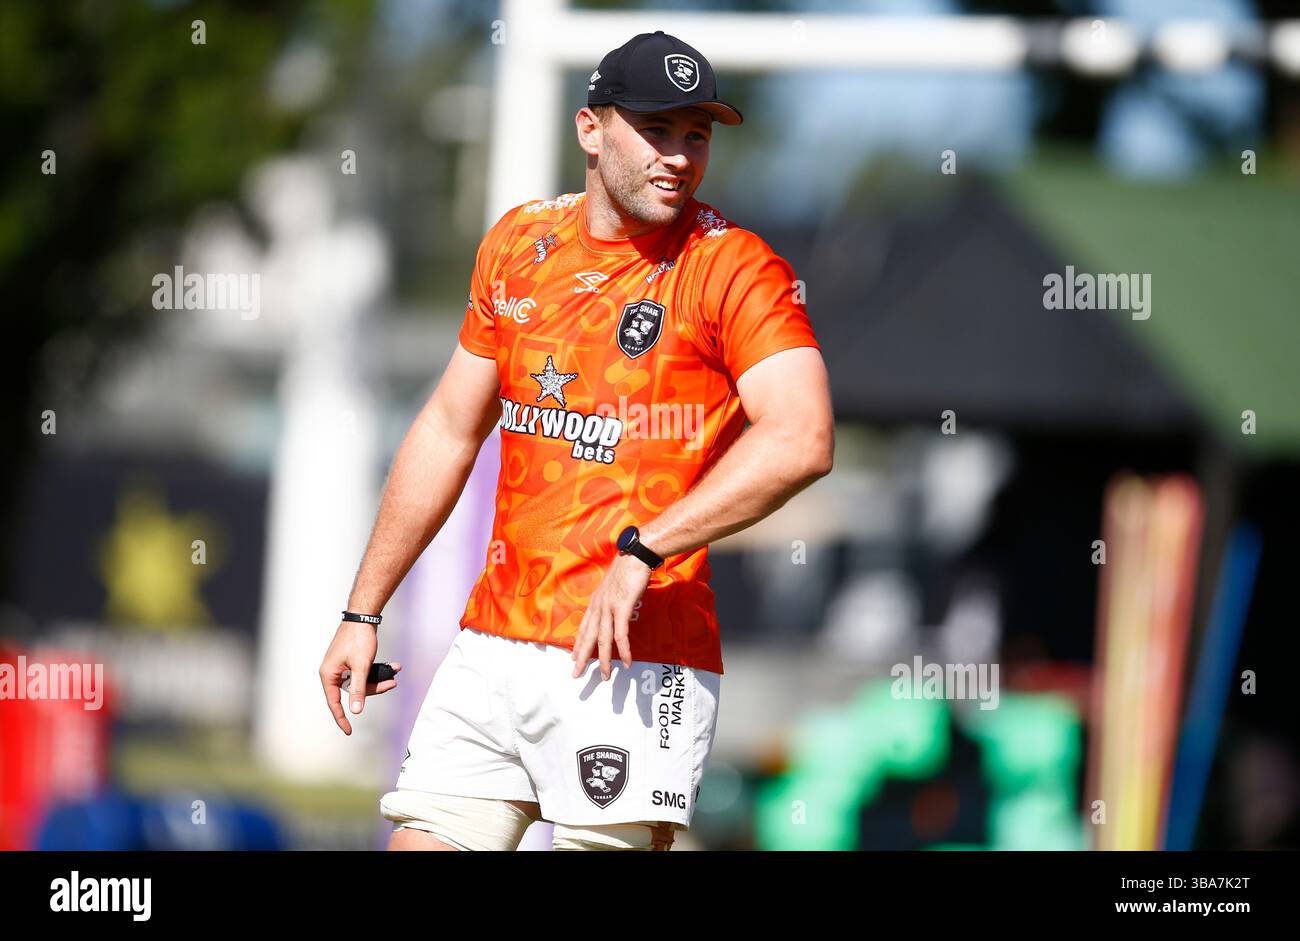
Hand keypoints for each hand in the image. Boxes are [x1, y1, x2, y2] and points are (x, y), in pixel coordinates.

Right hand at [319, 620, 402, 734]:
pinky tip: (393, 666)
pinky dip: (378, 670)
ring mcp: (342, 667)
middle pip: (354, 691)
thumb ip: (359, 689)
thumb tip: (356, 711)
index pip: (334, 702)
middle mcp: (333, 672)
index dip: (341, 718)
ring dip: (379, 678)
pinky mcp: (351, 661)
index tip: (348, 731)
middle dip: (375, 688)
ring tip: (395, 670)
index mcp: (329, 674)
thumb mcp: (361, 666)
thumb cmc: (358, 638)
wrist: (363, 615)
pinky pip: (364, 672)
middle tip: (393, 683)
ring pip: (361, 682)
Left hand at [571, 554, 652, 680]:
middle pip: (587, 637)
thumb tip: (619, 611)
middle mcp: (598, 607)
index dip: (577, 644)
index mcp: (595, 602)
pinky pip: (621, 634)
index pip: (583, 627)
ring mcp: (608, 608)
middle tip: (576, 675)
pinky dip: (623, 650)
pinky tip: (626, 662)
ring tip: (605, 677)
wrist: (635, 556)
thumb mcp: (614, 588)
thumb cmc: (627, 569)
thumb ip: (613, 601)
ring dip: (604, 661)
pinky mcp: (621, 608)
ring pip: (603, 640)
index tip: (573, 657)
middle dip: (582, 658)